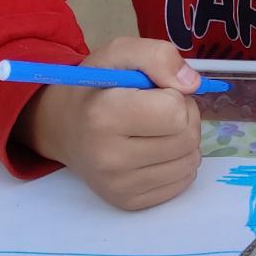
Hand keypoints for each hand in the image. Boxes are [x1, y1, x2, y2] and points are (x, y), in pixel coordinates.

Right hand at [13, 37, 203, 210]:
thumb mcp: (120, 53)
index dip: (173, 95)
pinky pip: (183, 181)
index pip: (175, 112)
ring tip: (157, 128)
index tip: (153, 92)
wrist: (63, 127)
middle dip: (184, 117)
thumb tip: (192, 84)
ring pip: (190, 161)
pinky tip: (155, 149)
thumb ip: (157, 56)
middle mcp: (109, 158)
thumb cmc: (96, 87)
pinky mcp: (129, 202)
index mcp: (103, 116)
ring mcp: (119, 186)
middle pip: (187, 138)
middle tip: (159, 109)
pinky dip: (178, 162)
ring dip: (184, 139)